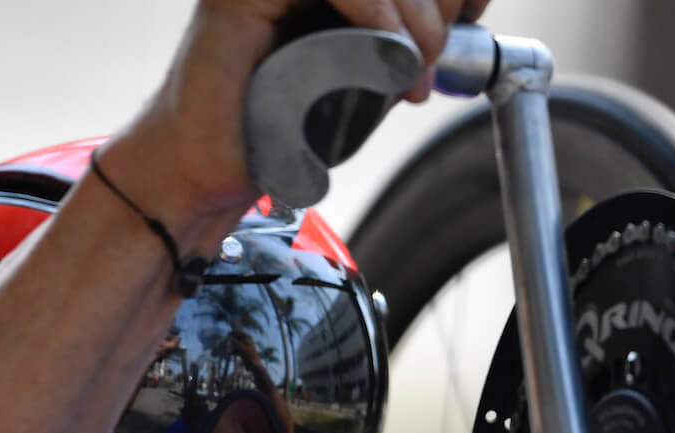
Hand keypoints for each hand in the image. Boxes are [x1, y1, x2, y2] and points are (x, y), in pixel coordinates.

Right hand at [108, 1, 487, 225]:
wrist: (202, 172)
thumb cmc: (268, 134)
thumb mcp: (359, 80)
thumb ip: (402, 41)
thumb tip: (464, 9)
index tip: (472, 11)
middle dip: (433, 1)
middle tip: (436, 53)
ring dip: (412, 10)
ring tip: (415, 62)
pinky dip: (375, 8)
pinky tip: (389, 45)